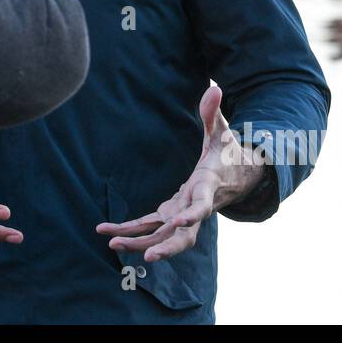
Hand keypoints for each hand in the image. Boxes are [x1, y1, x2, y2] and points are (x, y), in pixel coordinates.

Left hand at [95, 84, 266, 262]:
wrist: (235, 176)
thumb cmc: (226, 153)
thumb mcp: (221, 131)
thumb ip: (213, 113)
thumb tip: (215, 86)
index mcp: (207, 188)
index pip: (201, 206)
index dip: (191, 214)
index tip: (176, 221)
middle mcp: (195, 209)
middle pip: (184, 237)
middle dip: (165, 247)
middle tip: (146, 256)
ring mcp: (182, 216)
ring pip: (162, 237)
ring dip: (139, 243)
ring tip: (112, 243)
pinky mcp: (169, 216)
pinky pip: (149, 228)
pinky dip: (130, 231)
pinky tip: (106, 232)